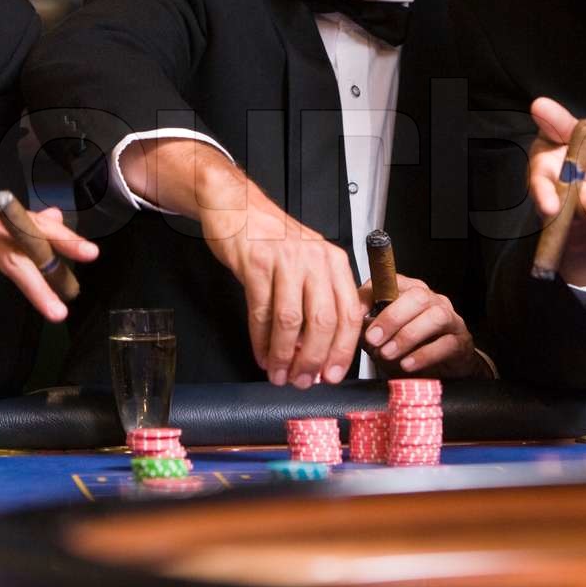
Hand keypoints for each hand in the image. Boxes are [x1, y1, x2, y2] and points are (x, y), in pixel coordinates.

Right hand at [202, 182, 364, 388]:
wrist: (236, 206)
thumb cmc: (272, 238)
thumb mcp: (306, 262)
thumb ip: (317, 299)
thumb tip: (320, 351)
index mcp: (334, 261)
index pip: (349, 313)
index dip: (343, 350)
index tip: (333, 375)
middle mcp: (315, 259)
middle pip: (324, 321)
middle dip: (314, 360)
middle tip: (304, 381)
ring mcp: (286, 260)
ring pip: (291, 321)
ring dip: (285, 355)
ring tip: (280, 374)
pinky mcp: (256, 263)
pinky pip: (261, 312)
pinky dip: (261, 340)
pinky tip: (262, 355)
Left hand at [359, 273, 484, 376]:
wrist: (445, 368)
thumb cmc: (412, 348)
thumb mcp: (384, 336)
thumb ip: (368, 328)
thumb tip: (349, 326)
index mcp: (411, 292)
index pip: (392, 281)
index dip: (372, 294)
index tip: (355, 314)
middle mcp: (432, 300)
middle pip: (417, 296)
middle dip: (392, 317)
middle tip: (373, 339)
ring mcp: (449, 319)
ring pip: (434, 316)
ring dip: (407, 335)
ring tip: (388, 353)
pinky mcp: (460, 342)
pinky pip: (446, 344)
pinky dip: (423, 355)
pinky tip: (407, 364)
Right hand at [527, 98, 585, 284]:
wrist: (567, 188)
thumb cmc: (559, 157)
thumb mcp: (557, 135)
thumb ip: (555, 121)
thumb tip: (539, 104)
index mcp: (545, 180)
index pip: (540, 189)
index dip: (544, 198)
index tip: (551, 208)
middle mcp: (564, 207)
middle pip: (580, 213)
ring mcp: (585, 222)